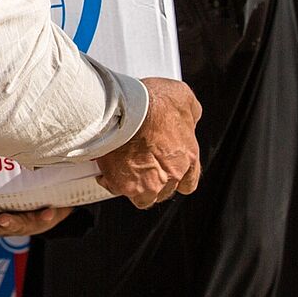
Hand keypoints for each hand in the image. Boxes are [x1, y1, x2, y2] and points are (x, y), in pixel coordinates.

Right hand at [0, 206, 72, 236]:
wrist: (50, 204)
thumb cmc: (16, 195)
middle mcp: (2, 223)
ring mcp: (22, 224)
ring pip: (13, 226)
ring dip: (7, 224)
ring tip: (4, 219)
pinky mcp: (42, 221)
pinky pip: (43, 218)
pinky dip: (44, 217)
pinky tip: (48, 212)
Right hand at [95, 77, 201, 208]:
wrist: (125, 110)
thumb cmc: (154, 102)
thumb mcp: (184, 98)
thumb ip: (189, 114)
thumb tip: (189, 116)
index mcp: (188, 158)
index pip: (188, 183)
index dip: (178, 178)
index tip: (168, 171)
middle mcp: (169, 176)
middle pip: (164, 192)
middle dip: (155, 181)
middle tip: (144, 165)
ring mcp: (145, 184)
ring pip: (142, 198)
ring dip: (135, 187)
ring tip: (126, 171)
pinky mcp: (121, 184)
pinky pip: (116, 189)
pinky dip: (112, 181)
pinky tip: (108, 169)